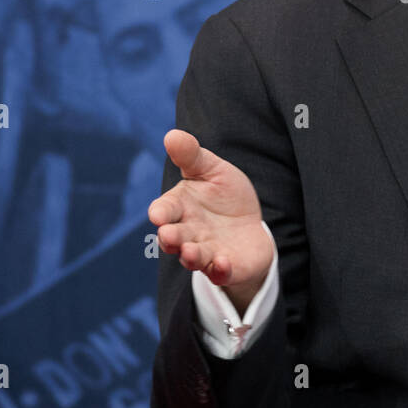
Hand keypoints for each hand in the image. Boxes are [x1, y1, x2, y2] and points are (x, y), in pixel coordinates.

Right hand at [149, 129, 274, 314]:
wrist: (249, 225)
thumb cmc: (223, 195)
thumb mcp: (212, 170)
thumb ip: (192, 156)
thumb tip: (172, 135)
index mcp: (180, 207)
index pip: (165, 210)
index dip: (161, 213)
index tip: (158, 214)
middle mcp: (188, 232)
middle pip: (173, 238)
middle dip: (170, 238)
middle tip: (169, 236)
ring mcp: (205, 251)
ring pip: (193, 257)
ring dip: (190, 256)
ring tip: (191, 253)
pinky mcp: (225, 267)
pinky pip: (220, 272)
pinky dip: (219, 269)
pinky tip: (222, 263)